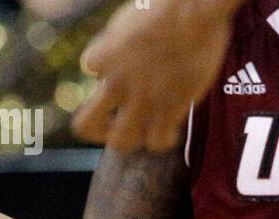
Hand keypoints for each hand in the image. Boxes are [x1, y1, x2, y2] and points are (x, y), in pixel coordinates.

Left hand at [72, 0, 235, 153]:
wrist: (195, 7)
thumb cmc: (168, 2)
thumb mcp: (130, 16)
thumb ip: (117, 38)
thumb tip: (114, 49)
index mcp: (103, 56)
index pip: (91, 66)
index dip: (107, 62)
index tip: (125, 55)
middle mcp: (117, 84)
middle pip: (86, 126)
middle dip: (98, 130)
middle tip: (113, 122)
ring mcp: (142, 99)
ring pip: (121, 142)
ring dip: (131, 138)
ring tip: (143, 128)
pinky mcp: (169, 107)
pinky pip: (158, 141)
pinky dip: (163, 139)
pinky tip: (170, 129)